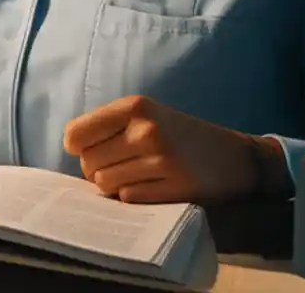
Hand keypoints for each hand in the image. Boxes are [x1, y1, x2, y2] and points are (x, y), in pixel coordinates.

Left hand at [63, 95, 287, 204]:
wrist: (235, 157)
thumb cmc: (177, 134)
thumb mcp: (145, 115)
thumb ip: (106, 125)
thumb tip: (69, 147)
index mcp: (135, 107)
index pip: (75, 134)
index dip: (76, 147)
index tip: (89, 149)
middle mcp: (147, 130)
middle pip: (87, 163)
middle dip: (96, 168)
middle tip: (121, 164)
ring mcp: (163, 160)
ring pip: (105, 183)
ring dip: (113, 184)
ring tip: (137, 175)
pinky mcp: (176, 188)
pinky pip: (128, 198)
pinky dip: (133, 196)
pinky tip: (152, 186)